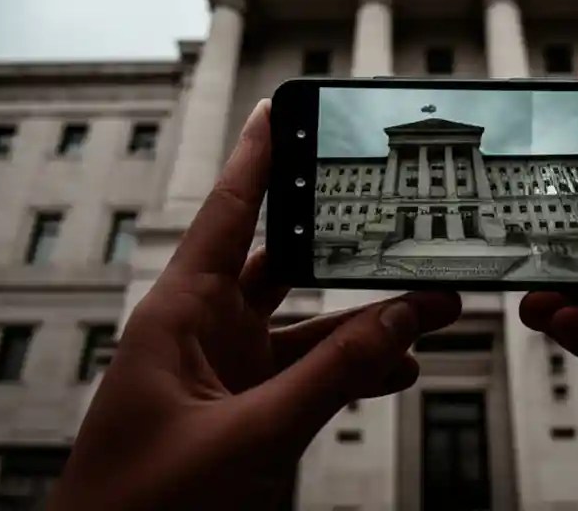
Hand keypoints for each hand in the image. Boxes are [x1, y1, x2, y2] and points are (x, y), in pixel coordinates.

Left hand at [50, 100, 461, 510]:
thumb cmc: (143, 505)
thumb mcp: (250, 434)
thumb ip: (331, 377)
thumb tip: (404, 320)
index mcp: (179, 314)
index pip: (225, 213)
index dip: (257, 157)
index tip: (283, 107)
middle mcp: (202, 331)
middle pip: (282, 265)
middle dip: (344, 246)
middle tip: (398, 216)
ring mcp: (224, 374)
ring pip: (308, 329)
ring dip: (366, 322)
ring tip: (434, 305)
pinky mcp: (242, 413)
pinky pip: (307, 377)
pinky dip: (351, 372)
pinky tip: (399, 369)